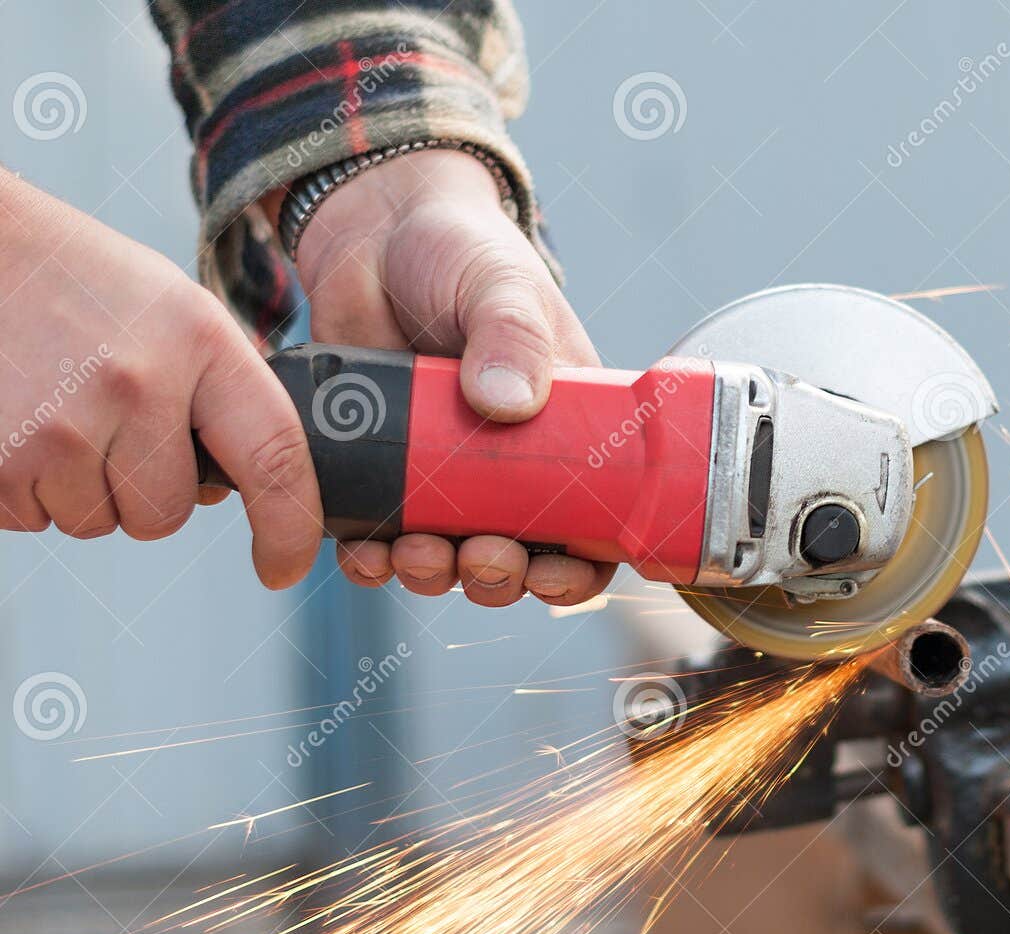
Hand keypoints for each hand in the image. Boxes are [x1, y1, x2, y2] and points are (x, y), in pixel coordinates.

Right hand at [0, 170, 321, 587]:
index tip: (284, 567)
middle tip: (110, 426)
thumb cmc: (81, 282)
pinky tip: (23, 423)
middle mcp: (136, 383)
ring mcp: (60, 423)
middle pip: (165, 515)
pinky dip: (27, 488)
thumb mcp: (177, 313)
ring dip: (80, 488)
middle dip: (142, 492)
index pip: (273, 457)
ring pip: (95, 522)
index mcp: (199, 342)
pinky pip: (32, 518)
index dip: (288, 529)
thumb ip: (222, 392)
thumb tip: (247, 485)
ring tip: (58, 411)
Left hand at [290, 150, 614, 608]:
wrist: (370, 228)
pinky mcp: (380, 468)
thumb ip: (512, 337)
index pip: (593, 525)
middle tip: (478, 556)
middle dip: (499, 576)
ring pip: (448, 559)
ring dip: (435, 573)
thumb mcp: (501, 286)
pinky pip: (379, 537)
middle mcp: (509, 465)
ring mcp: (443, 472)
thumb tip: (506, 402)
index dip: (580, 568)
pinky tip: (364, 550)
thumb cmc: (459, 249)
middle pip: (520, 559)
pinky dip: (371, 557)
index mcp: (564, 432)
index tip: (553, 572)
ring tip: (414, 552)